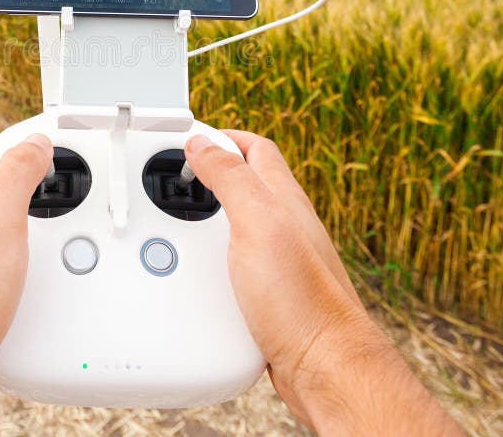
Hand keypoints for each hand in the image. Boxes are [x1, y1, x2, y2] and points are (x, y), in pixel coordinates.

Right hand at [184, 130, 463, 436]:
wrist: (323, 366)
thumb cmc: (301, 300)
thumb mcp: (258, 222)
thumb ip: (231, 178)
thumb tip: (203, 144)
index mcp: (283, 197)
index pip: (254, 148)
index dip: (221, 137)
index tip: (188, 140)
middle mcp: (284, 223)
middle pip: (244, 180)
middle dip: (210, 172)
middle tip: (179, 176)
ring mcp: (278, 257)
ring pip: (238, 221)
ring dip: (208, 216)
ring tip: (181, 221)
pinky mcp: (269, 290)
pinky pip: (236, 259)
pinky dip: (213, 256)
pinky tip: (201, 269)